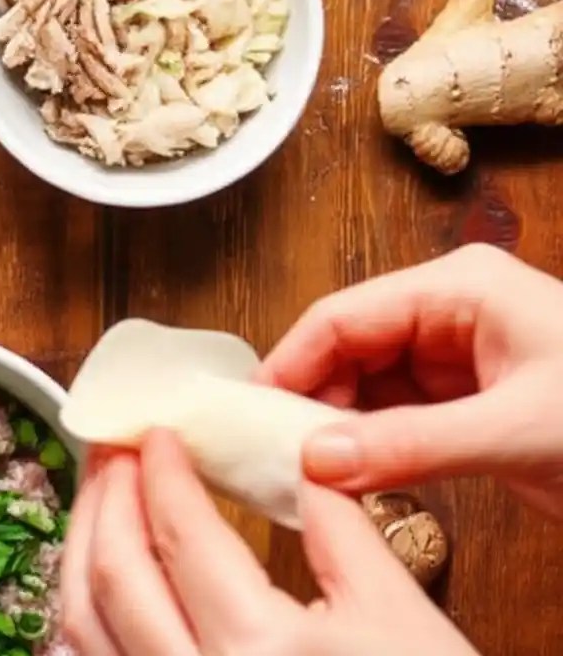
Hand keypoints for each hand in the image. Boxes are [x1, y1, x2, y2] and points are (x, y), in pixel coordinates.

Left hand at [60, 431, 477, 655]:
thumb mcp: (398, 614)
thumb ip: (340, 528)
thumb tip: (298, 462)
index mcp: (257, 647)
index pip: (183, 536)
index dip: (161, 474)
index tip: (157, 432)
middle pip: (114, 573)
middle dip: (106, 497)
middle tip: (116, 448)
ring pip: (83, 622)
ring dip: (83, 547)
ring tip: (99, 496)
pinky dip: (87, 610)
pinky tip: (101, 576)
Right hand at [257, 244, 562, 518]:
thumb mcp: (518, 431)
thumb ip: (415, 444)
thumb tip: (318, 458)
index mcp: (460, 290)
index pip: (342, 317)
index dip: (290, 365)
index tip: (250, 415)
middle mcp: (449, 316)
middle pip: (347, 351)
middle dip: (310, 402)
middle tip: (274, 453)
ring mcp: (457, 360)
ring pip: (366, 389)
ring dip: (337, 429)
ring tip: (304, 471)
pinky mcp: (465, 405)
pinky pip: (394, 421)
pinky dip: (369, 449)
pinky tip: (348, 478)